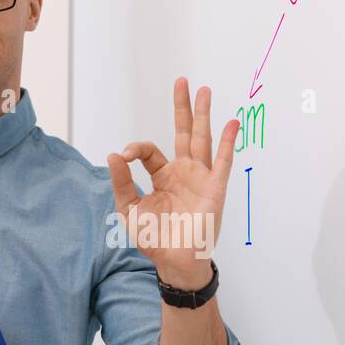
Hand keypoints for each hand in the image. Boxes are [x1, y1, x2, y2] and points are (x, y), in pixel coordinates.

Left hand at [106, 77, 238, 289]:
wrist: (175, 262)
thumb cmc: (154, 239)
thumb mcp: (129, 208)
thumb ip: (122, 181)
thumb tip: (113, 154)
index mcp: (163, 177)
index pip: (150, 151)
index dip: (136, 149)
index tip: (124, 156)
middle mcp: (184, 173)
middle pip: (184, 133)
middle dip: (183, 108)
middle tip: (183, 81)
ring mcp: (201, 179)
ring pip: (203, 140)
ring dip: (204, 115)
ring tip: (205, 90)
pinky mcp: (215, 189)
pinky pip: (223, 161)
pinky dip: (227, 142)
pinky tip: (231, 123)